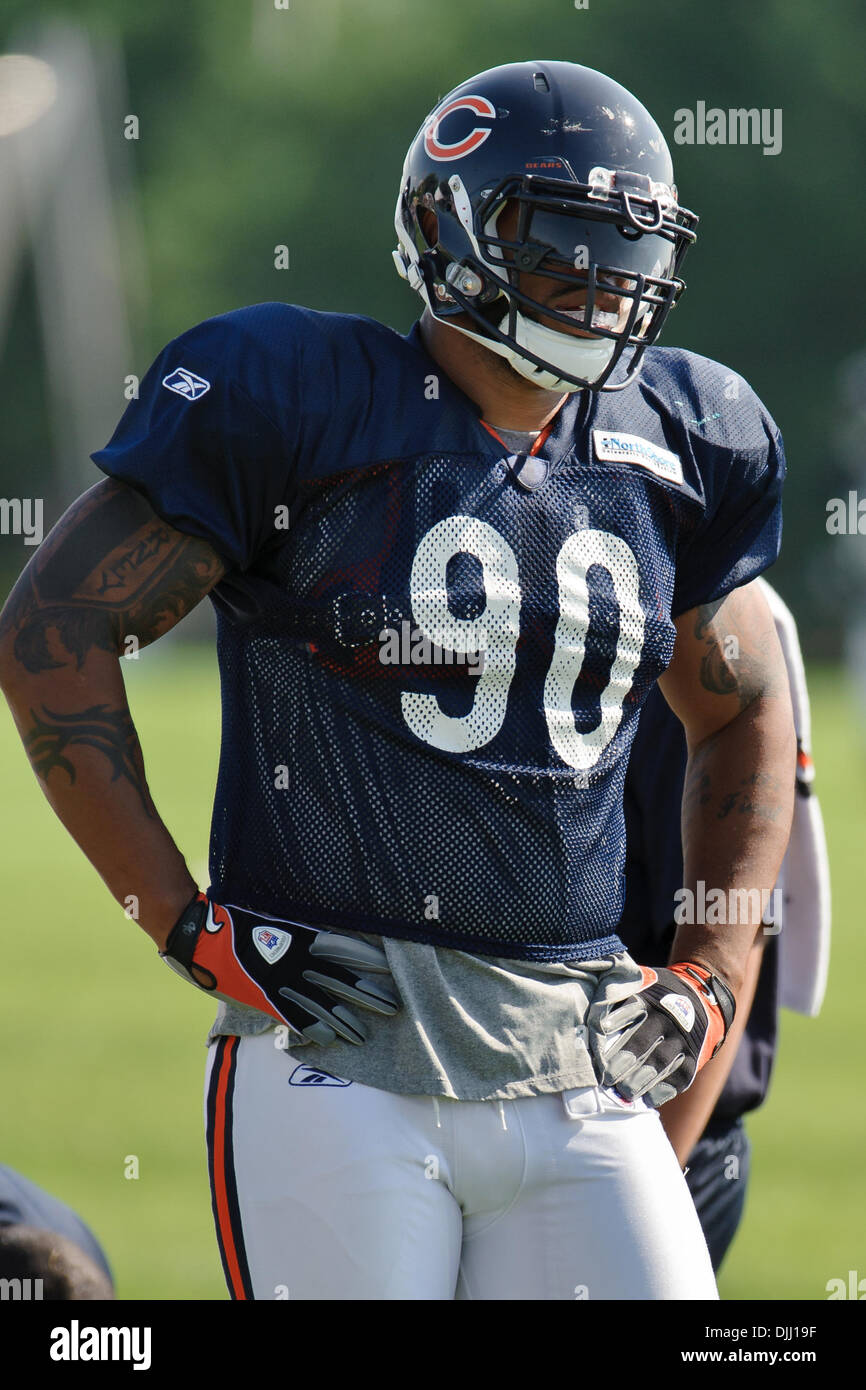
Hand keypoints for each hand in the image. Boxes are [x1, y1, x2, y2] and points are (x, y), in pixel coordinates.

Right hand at [161, 893, 399, 1044]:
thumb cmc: (234, 919)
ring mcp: (279, 983)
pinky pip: (294, 1018)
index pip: (343, 949)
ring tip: (366, 1034)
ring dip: (345, 1020)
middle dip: (368, 995)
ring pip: (321, 1005)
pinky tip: (330, 1040)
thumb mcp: (272, 917)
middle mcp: (294, 962)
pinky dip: (313, 1029)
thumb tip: (320, 935)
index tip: (388, 966)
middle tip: (394, 1006)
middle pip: (340, 981)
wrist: (199, 935)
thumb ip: (296, 929)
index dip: (366, 959)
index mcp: (299, 938)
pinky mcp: (263, 1000)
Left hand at [588, 961, 735, 1107]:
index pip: (627, 1012)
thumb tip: (587, 1020)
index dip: (611, 1025)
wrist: (702, 998)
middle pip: (641, 1042)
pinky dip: (662, 1090)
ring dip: (640, 1080)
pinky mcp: (693, 1059)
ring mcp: (681, 1040)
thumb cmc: (657, 996)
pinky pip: (678, 1078)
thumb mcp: (642, 985)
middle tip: (607, 1077)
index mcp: (649, 999)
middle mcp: (666, 1019)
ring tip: (625, 1092)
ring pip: (659, 1063)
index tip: (598, 1041)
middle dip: (622, 1062)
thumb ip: (617, 996)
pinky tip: (648, 1098)